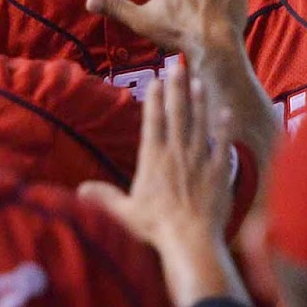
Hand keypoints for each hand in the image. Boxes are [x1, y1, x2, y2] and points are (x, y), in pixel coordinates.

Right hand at [80, 66, 245, 306]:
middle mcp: (177, 153)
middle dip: (176, 89)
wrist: (190, 239)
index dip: (154, 100)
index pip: (153, 122)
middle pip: (177, 114)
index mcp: (153, 159)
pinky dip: (224, 127)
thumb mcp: (124, 212)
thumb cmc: (156, 228)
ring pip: (199, 123)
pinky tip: (225, 111)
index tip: (156, 81)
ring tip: (198, 81)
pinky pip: (223, 143)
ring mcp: (200, 160)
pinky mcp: (219, 170)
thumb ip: (104, 197)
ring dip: (198, 101)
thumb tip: (81, 190)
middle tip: (177, 67)